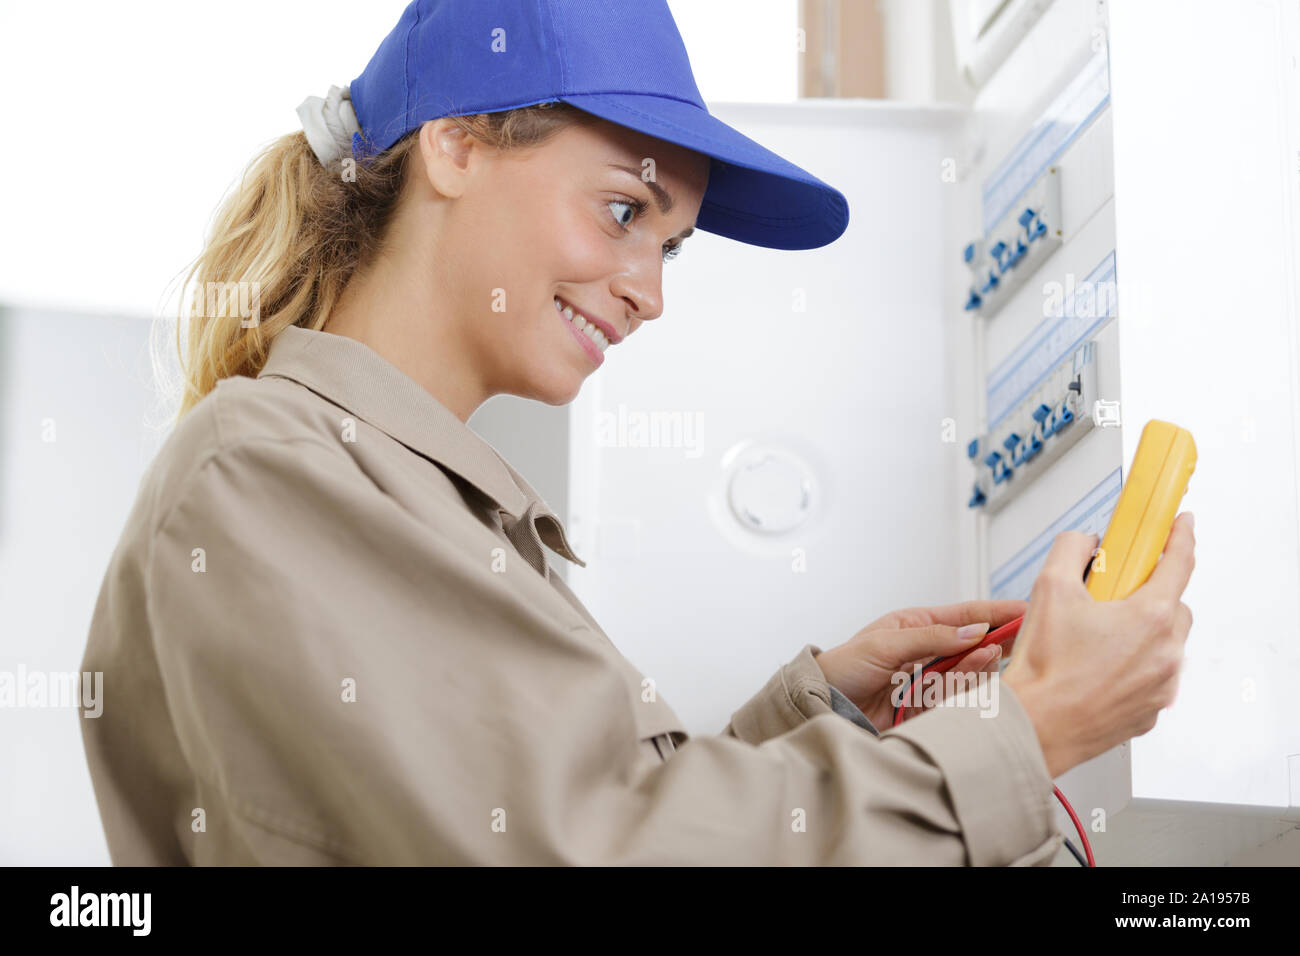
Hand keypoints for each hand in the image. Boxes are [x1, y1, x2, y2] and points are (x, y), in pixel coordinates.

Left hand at [813, 599, 1029, 730]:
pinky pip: (956, 695)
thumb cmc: (843, 668)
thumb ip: (932, 638)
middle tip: (1024, 634)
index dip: (995, 613)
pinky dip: (968, 686)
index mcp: (915, 625)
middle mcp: (926, 650)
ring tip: (993, 652)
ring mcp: (929, 678)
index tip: (1024, 611)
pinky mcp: (928, 705)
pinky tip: (977, 675)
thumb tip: (974, 631)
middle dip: (998, 637)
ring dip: (981, 661)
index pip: (963, 616)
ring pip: (968, 669)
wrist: (822, 706)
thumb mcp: (885, 645)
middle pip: (973, 643)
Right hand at [1002, 512, 1195, 776]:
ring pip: (1163, 645)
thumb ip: (1070, 550)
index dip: (1182, 536)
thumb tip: (1083, 543)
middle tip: (1113, 594)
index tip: (1182, 524)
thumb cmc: (1044, 668)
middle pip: (1174, 607)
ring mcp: (1162, 686)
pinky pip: (1151, 678)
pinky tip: (1095, 668)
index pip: (1180, 563)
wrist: (1035, 726)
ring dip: (1140, 634)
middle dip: (1149, 595)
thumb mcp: (1048, 589)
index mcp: (1151, 617)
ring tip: (1095, 639)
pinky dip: (1132, 667)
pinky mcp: (1149, 712)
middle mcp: (1166, 653)